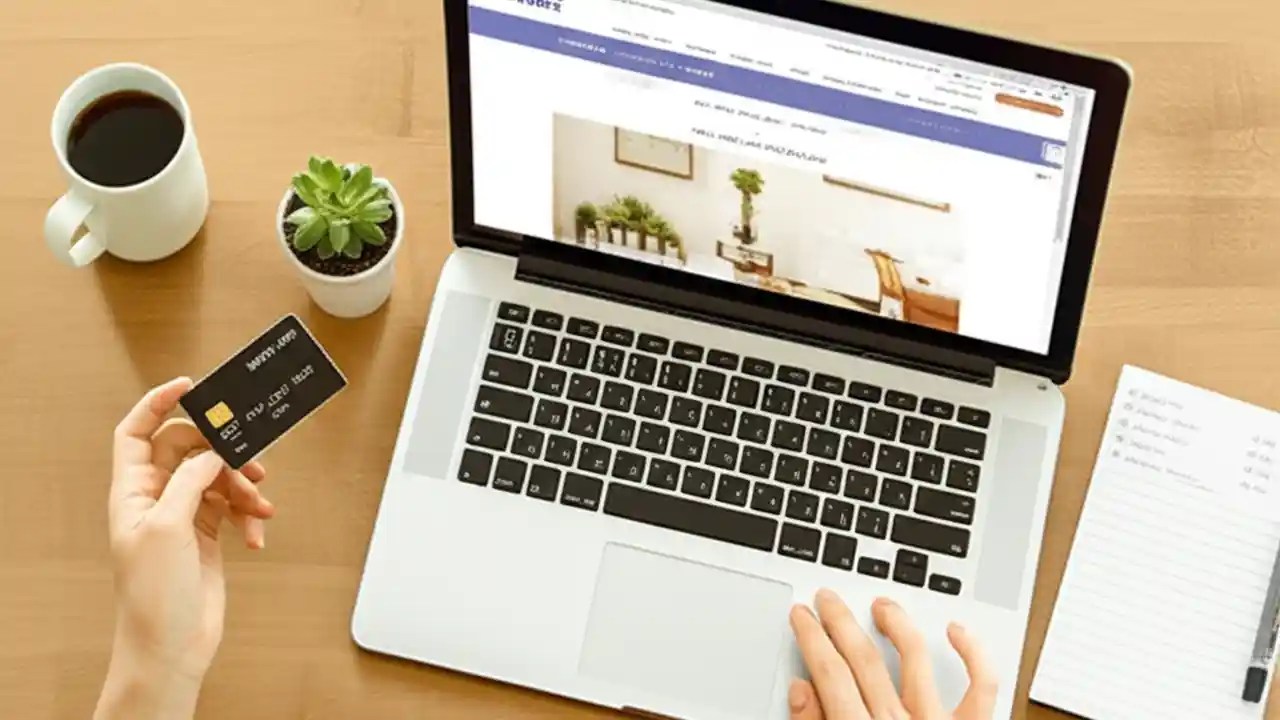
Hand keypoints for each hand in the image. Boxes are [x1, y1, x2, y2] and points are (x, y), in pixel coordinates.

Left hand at [95, 378, 274, 719]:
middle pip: (190, 448)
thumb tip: (213, 451)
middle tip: (248, 456)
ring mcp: (183, 515)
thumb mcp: (167, 527)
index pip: (137, 431)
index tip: (191, 385)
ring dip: (243, 485)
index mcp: (132, 492)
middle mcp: (156, 498)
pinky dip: (249, 514)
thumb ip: (190, 480)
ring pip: (218, 476)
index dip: (158, 403)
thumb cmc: (153, 595)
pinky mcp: (208, 534)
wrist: (171, 645)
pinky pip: (233, 505)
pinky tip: (255, 535)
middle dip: (222, 449)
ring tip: (259, 504)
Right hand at [788, 590, 996, 719]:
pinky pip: (979, 685)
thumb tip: (801, 690)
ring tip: (882, 604)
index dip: (811, 638)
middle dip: (841, 622)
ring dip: (895, 624)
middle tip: (829, 598)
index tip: (801, 615)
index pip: (829, 674)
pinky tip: (956, 630)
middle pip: (864, 659)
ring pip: (914, 657)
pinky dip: (972, 654)